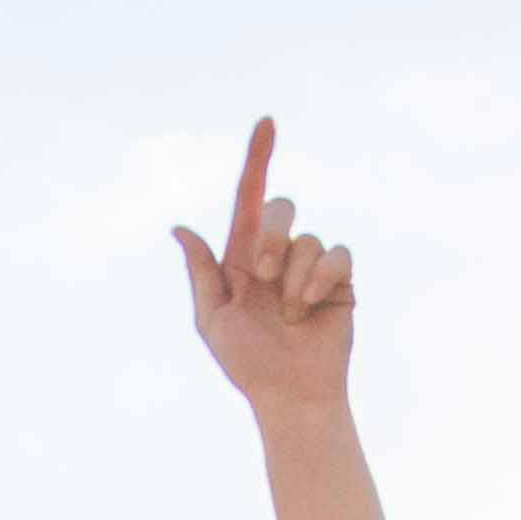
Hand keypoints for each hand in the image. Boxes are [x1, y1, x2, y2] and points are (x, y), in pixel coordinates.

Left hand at [170, 117, 354, 412]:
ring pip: (306, 240)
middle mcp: (278, 255)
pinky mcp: (339, 281)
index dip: (257, 159)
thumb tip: (180, 228)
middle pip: (279, 207)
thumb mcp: (213, 321)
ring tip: (291, 316)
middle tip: (262, 278)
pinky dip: (321, 279)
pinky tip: (313, 307)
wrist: (292, 397)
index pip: (249, 199)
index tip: (267, 122)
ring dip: (294, 279)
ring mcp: (310, 267)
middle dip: (270, 236)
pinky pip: (336, 254)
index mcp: (243, 258)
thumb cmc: (248, 366)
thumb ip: (202, 273)